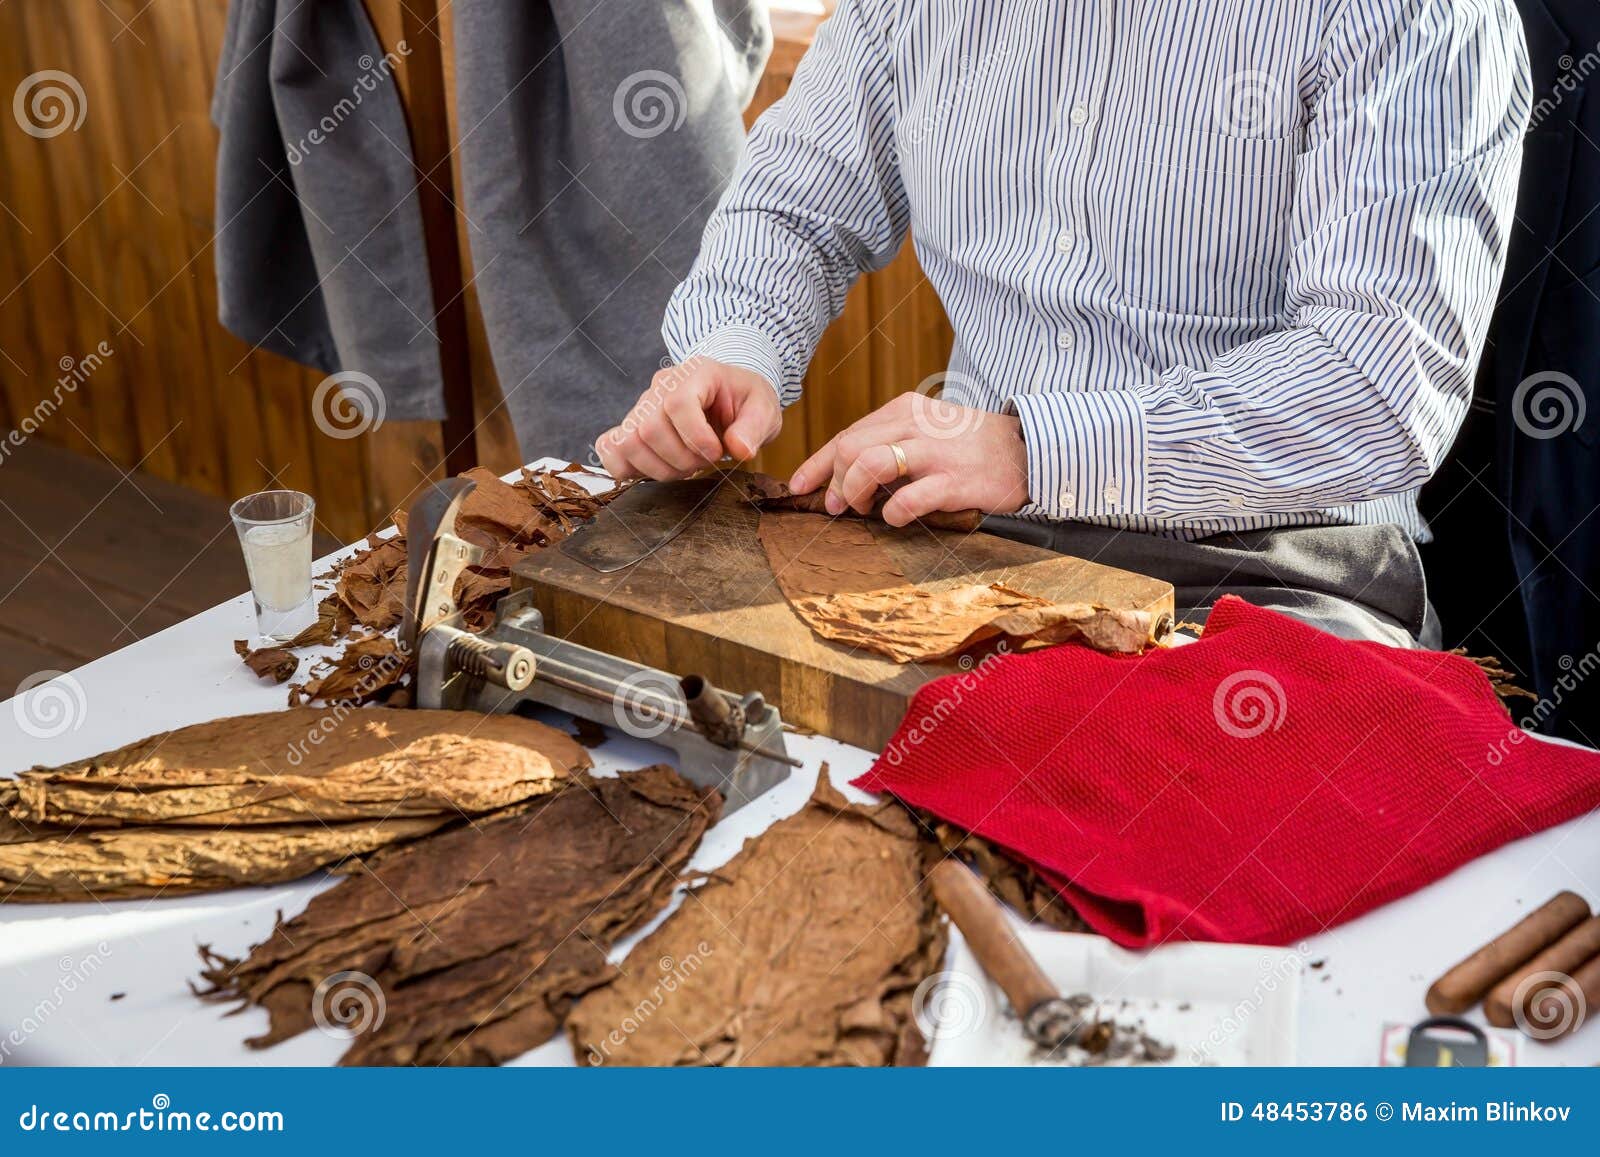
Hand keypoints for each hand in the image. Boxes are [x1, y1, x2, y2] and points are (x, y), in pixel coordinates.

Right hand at [596, 358, 782, 480]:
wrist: (731, 397)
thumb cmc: (746, 402)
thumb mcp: (764, 410)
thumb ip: (755, 427)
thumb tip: (739, 449)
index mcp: (695, 373)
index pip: (677, 404)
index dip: (695, 438)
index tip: (717, 453)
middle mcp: (661, 386)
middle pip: (649, 429)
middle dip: (680, 459)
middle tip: (704, 463)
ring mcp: (642, 406)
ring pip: (628, 442)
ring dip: (658, 468)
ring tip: (685, 467)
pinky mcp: (631, 426)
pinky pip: (609, 447)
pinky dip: (627, 468)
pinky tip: (656, 470)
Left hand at [789, 392, 1029, 526]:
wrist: (1029, 449)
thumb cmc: (972, 445)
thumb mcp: (928, 429)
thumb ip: (891, 442)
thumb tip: (847, 472)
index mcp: (903, 411)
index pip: (846, 435)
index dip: (816, 464)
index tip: (798, 486)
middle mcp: (914, 425)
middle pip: (849, 448)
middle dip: (833, 482)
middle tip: (839, 506)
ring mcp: (934, 452)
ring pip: (868, 465)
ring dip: (855, 492)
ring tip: (862, 509)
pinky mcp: (953, 480)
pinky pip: (907, 499)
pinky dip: (892, 513)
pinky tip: (895, 518)